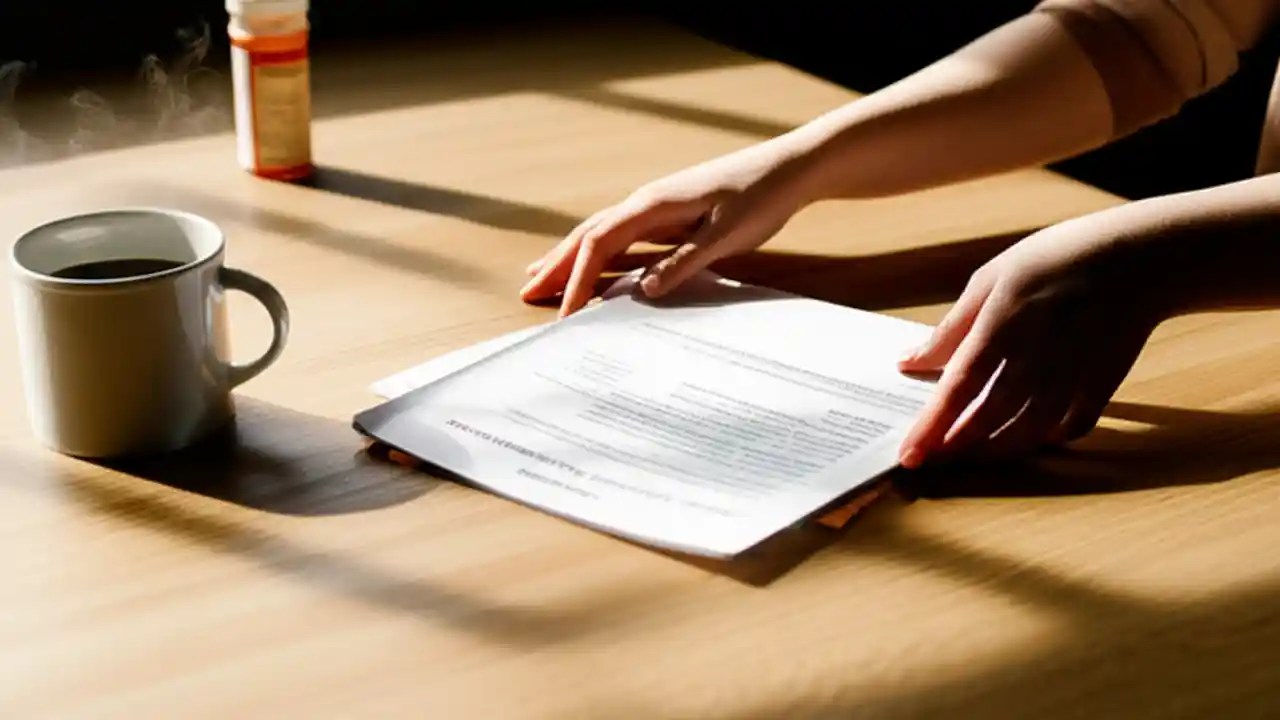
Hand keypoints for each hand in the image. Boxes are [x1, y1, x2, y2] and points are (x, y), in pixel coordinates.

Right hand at [520, 137, 813, 315]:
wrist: (788, 167)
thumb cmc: (760, 196)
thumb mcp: (725, 235)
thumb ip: (684, 261)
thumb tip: (643, 289)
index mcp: (653, 205)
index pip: (600, 244)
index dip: (577, 281)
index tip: (563, 315)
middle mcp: (646, 202)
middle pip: (588, 235)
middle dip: (556, 265)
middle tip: (526, 293)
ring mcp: (655, 207)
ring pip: (601, 233)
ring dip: (570, 257)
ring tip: (540, 278)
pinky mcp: (669, 214)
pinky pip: (623, 237)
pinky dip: (600, 254)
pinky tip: (595, 266)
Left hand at [896, 215, 1166, 467]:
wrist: (1138, 258)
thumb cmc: (1055, 259)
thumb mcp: (992, 280)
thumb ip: (951, 329)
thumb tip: (909, 363)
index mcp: (1002, 326)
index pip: (958, 388)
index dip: (932, 426)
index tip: (909, 456)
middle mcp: (1035, 358)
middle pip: (989, 419)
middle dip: (956, 446)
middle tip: (933, 459)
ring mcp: (1072, 376)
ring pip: (1027, 433)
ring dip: (994, 451)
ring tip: (969, 453)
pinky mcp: (1101, 387)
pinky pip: (1070, 428)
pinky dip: (1046, 439)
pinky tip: (1027, 436)